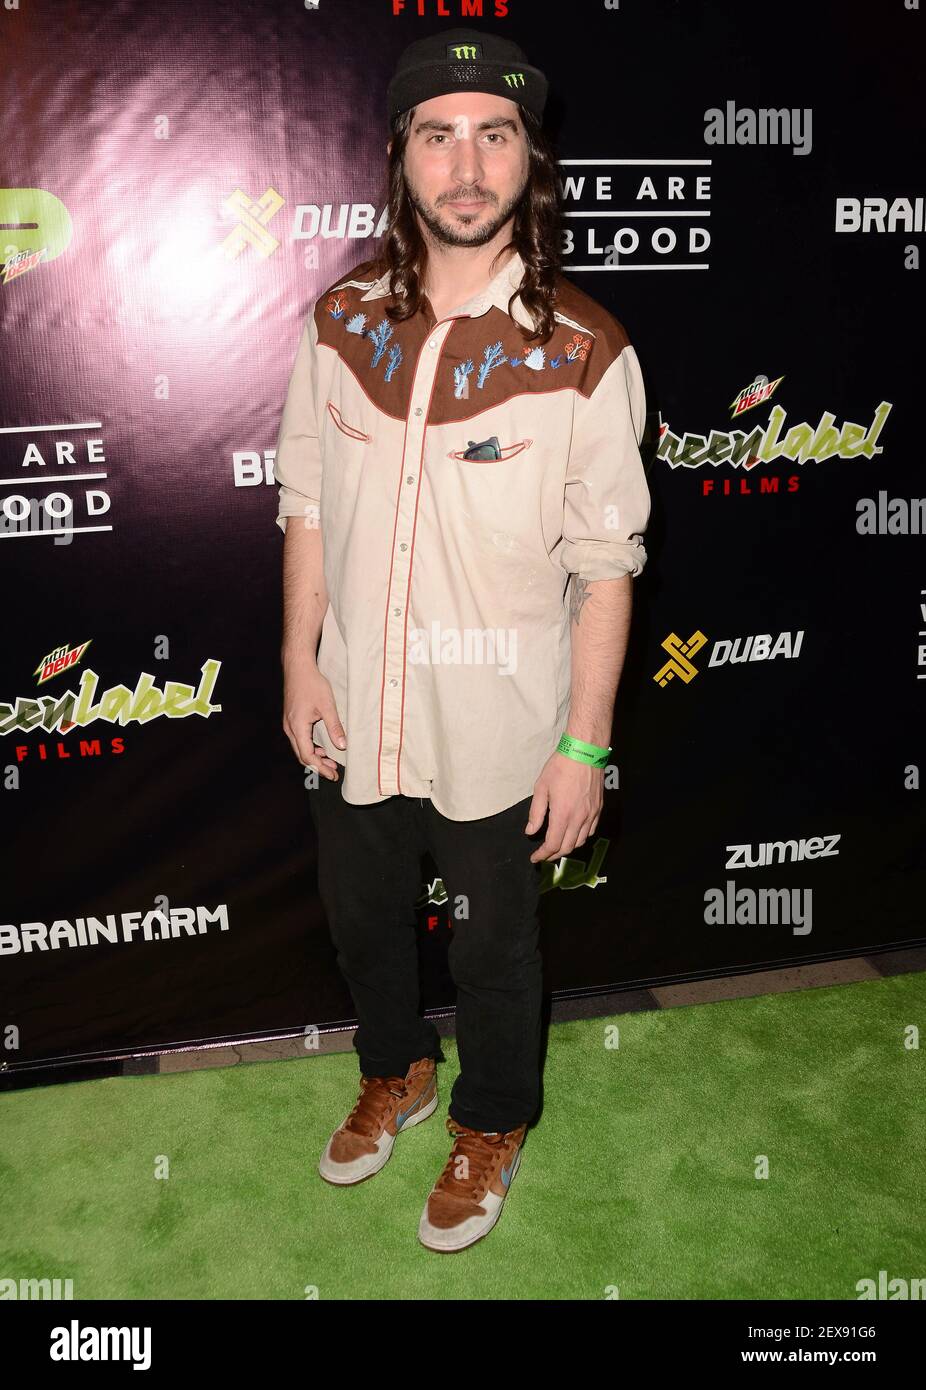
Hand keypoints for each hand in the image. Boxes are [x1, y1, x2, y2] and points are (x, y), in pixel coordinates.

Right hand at [282, 654, 345, 780]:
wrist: (298, 668)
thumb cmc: (312, 684)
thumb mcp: (327, 706)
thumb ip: (335, 727)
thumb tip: (342, 745)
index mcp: (298, 727)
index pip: (307, 755)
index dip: (320, 768)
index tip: (333, 774)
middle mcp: (290, 728)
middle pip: (302, 755)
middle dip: (318, 766)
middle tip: (334, 772)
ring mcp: (289, 724)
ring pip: (300, 748)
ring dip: (315, 756)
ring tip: (331, 761)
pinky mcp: (292, 719)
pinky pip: (299, 739)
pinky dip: (310, 747)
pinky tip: (322, 747)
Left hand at [524, 751, 603, 862]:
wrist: (585, 752)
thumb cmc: (561, 767)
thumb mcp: (541, 788)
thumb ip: (536, 813)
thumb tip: (531, 831)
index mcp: (563, 814)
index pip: (553, 844)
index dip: (543, 854)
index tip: (535, 857)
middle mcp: (579, 818)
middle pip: (567, 847)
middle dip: (554, 854)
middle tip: (544, 854)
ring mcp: (591, 814)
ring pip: (580, 841)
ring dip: (567, 847)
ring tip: (557, 846)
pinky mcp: (598, 808)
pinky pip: (590, 831)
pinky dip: (580, 838)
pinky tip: (573, 834)